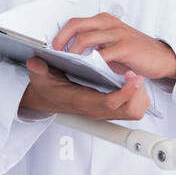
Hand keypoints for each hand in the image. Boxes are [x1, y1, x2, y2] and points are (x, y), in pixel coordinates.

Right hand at [20, 57, 149, 120]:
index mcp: (82, 102)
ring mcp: (105, 111)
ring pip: (135, 111)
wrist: (48, 99)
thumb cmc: (49, 89)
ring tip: (134, 79)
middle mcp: (96, 109)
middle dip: (138, 94)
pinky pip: (134, 109)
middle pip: (130, 111)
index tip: (133, 77)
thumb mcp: (40, 78)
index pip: (109, 103)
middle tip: (135, 76)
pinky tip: (131, 84)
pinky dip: (138, 97)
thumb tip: (35, 62)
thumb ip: (38, 70)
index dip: (125, 92)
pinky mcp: (111, 109)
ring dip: (140, 96)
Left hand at [51, 13, 175, 80]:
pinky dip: (91, 61)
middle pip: (76, 25)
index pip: (75, 22)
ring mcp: (118, 34)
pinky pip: (103, 53)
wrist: (162, 58)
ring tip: (66, 62)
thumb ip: (93, 45)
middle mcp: (110, 23)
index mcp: (104, 21)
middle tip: (54, 54)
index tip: (51, 47)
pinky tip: (86, 68)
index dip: (60, 34)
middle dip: (61, 40)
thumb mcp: (110, 45)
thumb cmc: (134, 53)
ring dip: (72, 52)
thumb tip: (68, 53)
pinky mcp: (126, 47)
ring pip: (86, 38)